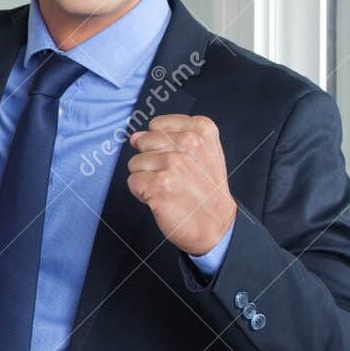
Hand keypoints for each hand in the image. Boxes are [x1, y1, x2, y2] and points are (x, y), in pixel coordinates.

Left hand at [127, 114, 237, 255]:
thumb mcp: (203, 152)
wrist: (216, 225)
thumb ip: (170, 137)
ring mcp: (173, 163)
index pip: (156, 125)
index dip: (160, 144)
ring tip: (169, 188)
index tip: (179, 158)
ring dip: (146, 178)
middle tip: (173, 176)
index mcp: (201, 129)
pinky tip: (162, 198)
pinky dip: (142, 193)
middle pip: (143, 142)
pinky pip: (132, 181)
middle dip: (151, 160)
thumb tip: (135, 136)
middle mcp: (188, 142)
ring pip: (135, 162)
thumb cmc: (206, 190)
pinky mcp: (158, 184)